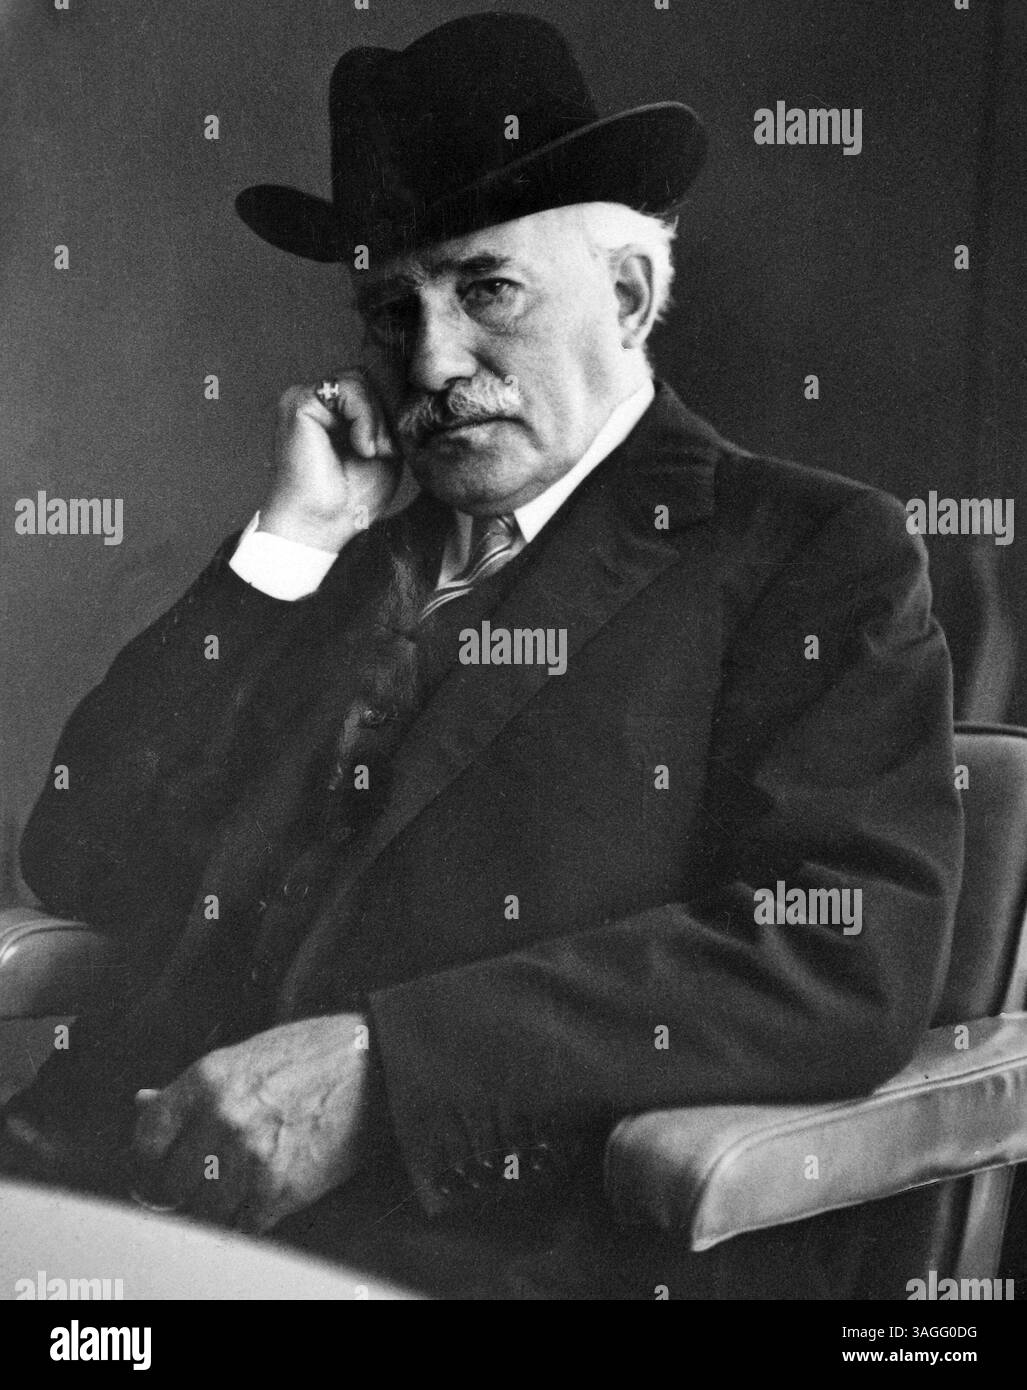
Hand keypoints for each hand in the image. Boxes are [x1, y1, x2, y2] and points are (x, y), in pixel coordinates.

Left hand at [131, 1014, 375, 1232]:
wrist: (377, 1067)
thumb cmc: (314, 1054)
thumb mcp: (248, 1054)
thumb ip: (194, 1086)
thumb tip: (143, 1103)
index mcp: (208, 1079)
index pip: (147, 1138)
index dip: (151, 1157)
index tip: (162, 1164)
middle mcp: (221, 1119)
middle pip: (172, 1183)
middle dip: (185, 1187)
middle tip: (202, 1182)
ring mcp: (249, 1159)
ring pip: (204, 1211)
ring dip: (215, 1209)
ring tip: (235, 1192)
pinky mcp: (279, 1191)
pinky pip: (241, 1227)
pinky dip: (246, 1221)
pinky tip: (260, 1200)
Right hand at [260, 372, 401, 551]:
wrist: (320, 524)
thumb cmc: (350, 498)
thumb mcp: (384, 449)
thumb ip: (387, 418)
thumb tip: (402, 386)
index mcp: (335, 413)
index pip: (372, 386)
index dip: (391, 409)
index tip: (395, 445)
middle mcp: (318, 402)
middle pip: (368, 378)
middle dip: (385, 414)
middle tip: (384, 452)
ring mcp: (306, 399)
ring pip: (360, 380)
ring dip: (377, 419)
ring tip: (372, 453)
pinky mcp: (299, 402)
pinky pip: (348, 388)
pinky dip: (366, 418)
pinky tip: (362, 448)